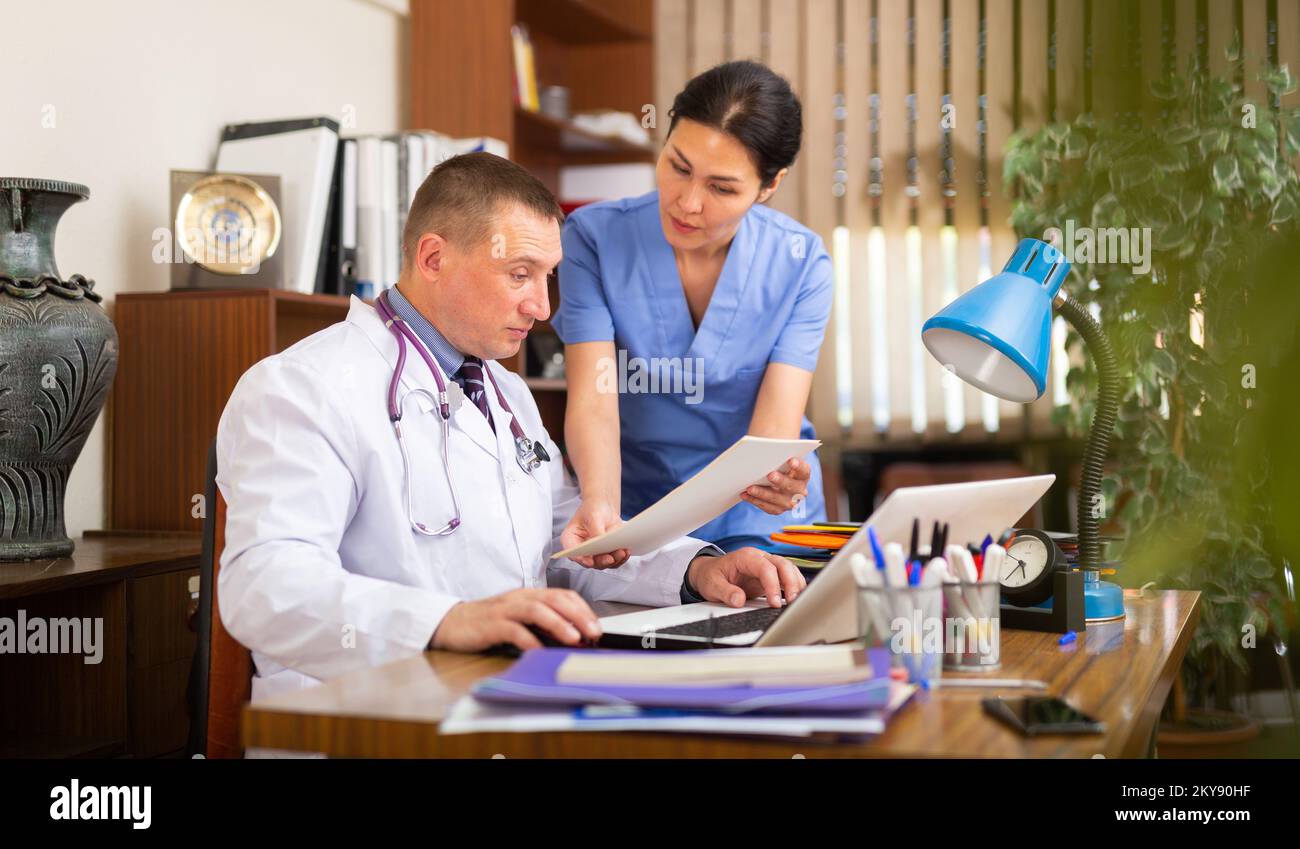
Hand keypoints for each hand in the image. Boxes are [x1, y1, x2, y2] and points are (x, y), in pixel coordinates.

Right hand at [430, 588, 601, 652]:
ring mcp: (505, 610)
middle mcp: (519, 598)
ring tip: (574, 638)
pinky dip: (529, 641)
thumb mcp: (519, 619)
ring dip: (559, 624)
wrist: (452, 623)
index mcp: (529, 595)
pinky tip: (540, 651)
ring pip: (537, 610)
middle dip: (578, 615)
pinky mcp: (491, 625)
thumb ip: (542, 624)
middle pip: (554, 600)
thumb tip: (572, 637)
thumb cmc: (488, 623)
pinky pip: (514, 630)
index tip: (596, 626)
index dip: (582, 609)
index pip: (562, 595)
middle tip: (593, 633)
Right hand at [559, 498, 629, 568]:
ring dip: (613, 561)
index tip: (589, 561)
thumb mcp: (593, 515)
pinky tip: (626, 552)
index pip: (572, 552)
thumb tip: (602, 544)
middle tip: (610, 558)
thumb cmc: (593, 508)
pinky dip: (620, 559)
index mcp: (571, 539)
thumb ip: (596, 530)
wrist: (604, 508)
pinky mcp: (606, 554)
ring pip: (603, 564)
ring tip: (622, 552)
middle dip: (601, 561)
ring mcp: (594, 554)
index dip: (580, 558)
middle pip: (589, 561)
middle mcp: (581, 550)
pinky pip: (613, 561)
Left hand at [686, 547, 805, 608]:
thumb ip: (725, 592)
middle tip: (792, 602)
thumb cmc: (711, 576)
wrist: (709, 573)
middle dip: (791, 583)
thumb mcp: (711, 585)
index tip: (774, 602)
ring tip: (797, 602)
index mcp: (745, 557)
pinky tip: (796, 599)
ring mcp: (766, 565)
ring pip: (789, 569)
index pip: (765, 567)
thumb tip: (739, 600)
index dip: (772, 584)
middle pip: (783, 564)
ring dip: (796, 585)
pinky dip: (794, 587)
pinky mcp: (770, 576)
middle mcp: (759, 558)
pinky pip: (787, 578)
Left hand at [739, 456, 810, 515]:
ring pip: (779, 500)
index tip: (790, 460)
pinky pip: (768, 507)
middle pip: (793, 487)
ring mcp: (790, 501)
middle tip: (770, 475)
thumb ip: (776, 456)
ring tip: (749, 488)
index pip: (804, 470)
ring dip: (763, 494)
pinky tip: (745, 495)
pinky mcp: (778, 508)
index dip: (799, 466)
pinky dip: (755, 500)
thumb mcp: (779, 458)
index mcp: (803, 475)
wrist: (774, 474)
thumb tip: (762, 456)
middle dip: (781, 481)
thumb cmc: (776, 462)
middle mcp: (800, 490)